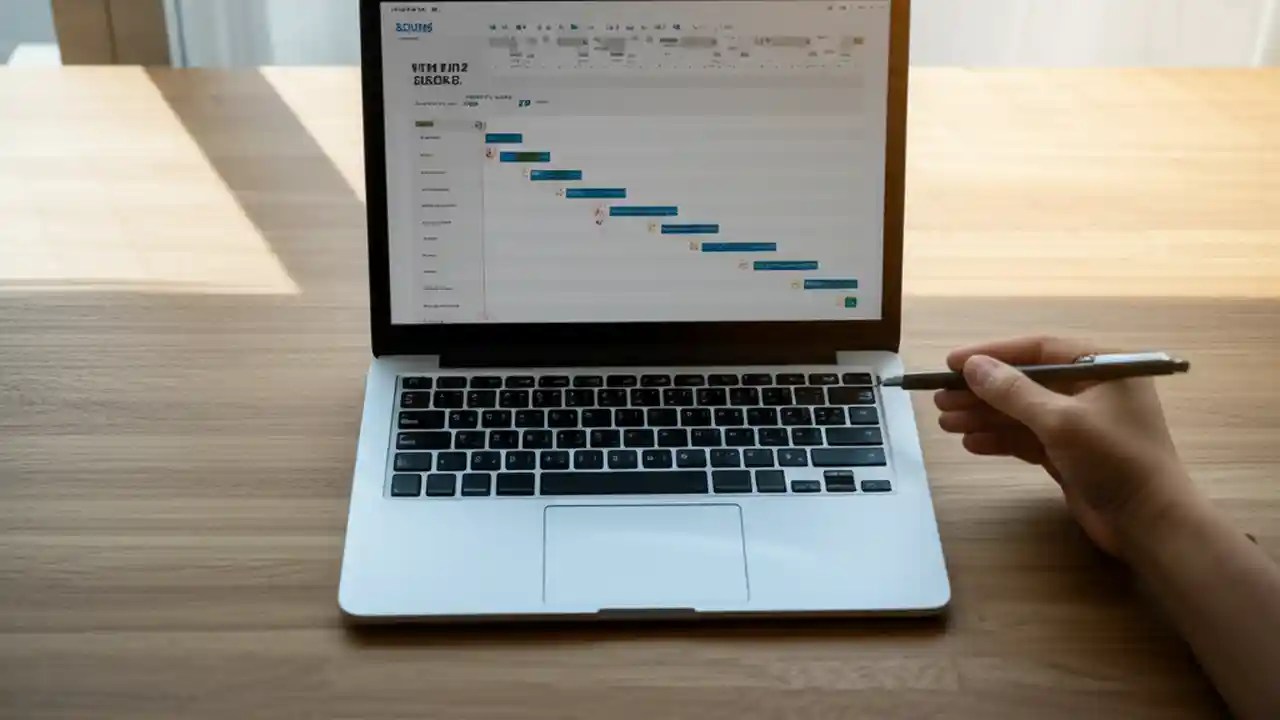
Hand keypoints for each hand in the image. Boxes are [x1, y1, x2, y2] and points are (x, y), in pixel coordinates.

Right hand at [934, 336, 1202, 557]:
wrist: (1151, 524)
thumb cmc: (1115, 460)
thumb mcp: (1060, 420)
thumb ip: (1013, 392)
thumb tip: (972, 367)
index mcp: (1102, 367)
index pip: (1039, 349)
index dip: (993, 354)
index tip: (952, 363)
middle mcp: (1092, 390)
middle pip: (1026, 382)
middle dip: (982, 391)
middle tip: (940, 398)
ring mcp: (1081, 424)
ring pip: (1022, 412)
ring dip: (984, 416)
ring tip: (946, 422)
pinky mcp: (1070, 454)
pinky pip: (1027, 439)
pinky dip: (1000, 440)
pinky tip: (971, 443)